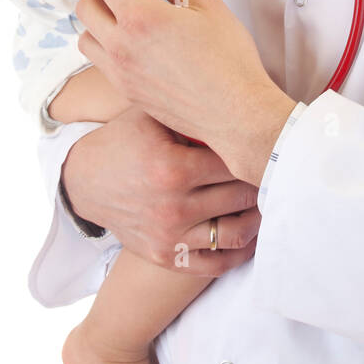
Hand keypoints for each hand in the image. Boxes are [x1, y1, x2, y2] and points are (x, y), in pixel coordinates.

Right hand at [62, 104, 262, 273]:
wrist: (85, 181)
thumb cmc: (124, 141)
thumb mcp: (150, 116)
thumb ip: (191, 110)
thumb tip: (239, 99)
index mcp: (172, 167)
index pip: (235, 163)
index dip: (256, 154)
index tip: (274, 148)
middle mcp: (172, 206)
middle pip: (241, 197)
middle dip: (262, 182)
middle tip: (278, 172)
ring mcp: (169, 236)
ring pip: (236, 234)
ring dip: (258, 218)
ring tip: (266, 202)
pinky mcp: (165, 257)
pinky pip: (215, 264)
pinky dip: (239, 252)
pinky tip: (250, 234)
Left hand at [74, 0, 296, 184]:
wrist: (235, 112)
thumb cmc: (229, 60)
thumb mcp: (208, 5)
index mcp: (140, 18)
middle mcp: (121, 45)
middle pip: (87, 5)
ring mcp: (120, 72)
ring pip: (87, 35)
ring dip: (100, 16)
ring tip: (126, 11)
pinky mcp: (126, 91)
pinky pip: (100, 60)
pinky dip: (107, 42)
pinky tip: (132, 40)